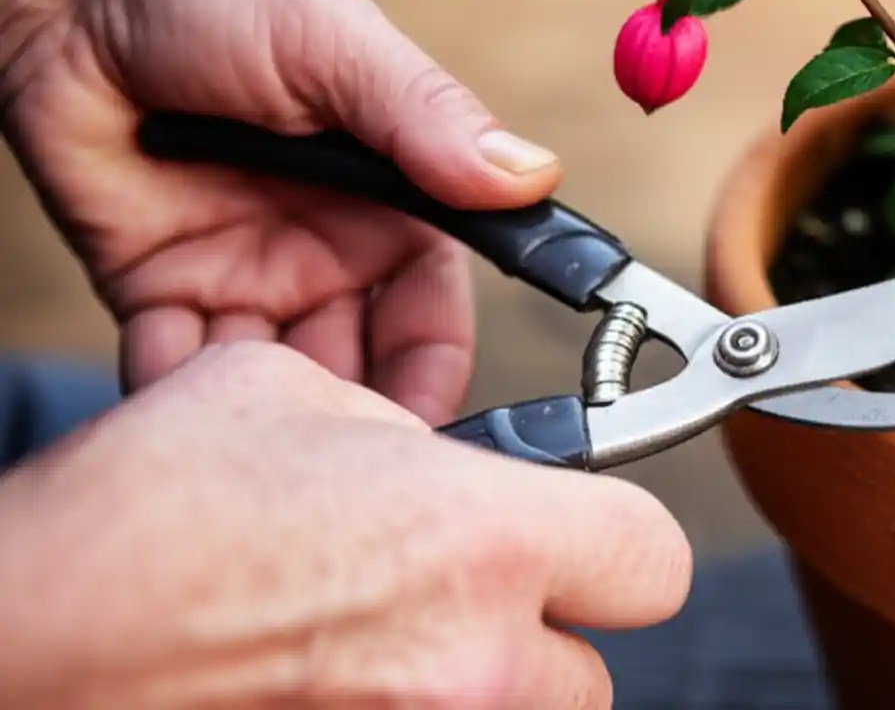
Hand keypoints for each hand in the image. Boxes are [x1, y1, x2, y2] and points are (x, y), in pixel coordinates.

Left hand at [0, 0, 562, 424]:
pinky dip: (179, 399)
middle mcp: (325, 255)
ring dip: (268, 422)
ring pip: (274, 384)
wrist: (67, 1)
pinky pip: (179, 367)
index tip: (430, 437)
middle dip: (351, 423)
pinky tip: (185, 417)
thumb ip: (428, 118)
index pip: (431, 317)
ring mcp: (245, 279)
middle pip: (359, 371)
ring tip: (263, 453)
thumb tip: (529, 176)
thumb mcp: (335, 48)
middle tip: (340, 473)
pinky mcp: (163, 292)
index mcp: (388, 208)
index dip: (433, 377)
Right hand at [0, 342, 691, 707]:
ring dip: (488, 671)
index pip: (653, 556)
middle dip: (549, 621)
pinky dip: (425, 697)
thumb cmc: (146, 514)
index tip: (583, 518)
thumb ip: (404, 426)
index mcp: (479, 539)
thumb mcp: (294, 395)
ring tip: (403, 626)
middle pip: (596, 666)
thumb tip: (433, 452)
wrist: (31, 633)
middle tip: (478, 580)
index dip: (619, 529)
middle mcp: (471, 658)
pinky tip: (352, 663)